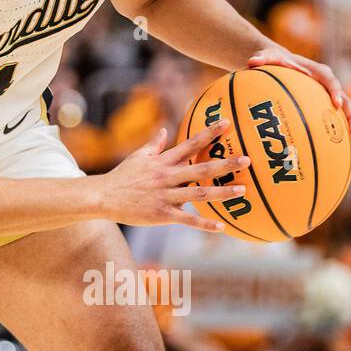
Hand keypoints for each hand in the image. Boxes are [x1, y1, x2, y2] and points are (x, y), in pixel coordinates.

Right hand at [95, 120, 249, 232]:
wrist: (103, 196)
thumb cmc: (122, 176)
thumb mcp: (138, 157)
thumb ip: (154, 145)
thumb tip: (165, 130)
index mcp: (163, 161)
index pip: (190, 144)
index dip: (209, 134)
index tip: (227, 124)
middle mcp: (167, 176)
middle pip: (200, 168)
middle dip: (225, 164)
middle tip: (247, 159)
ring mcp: (165, 196)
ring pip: (198, 194)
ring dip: (221, 192)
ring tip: (242, 190)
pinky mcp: (161, 214)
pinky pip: (186, 220)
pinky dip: (204, 224)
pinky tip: (221, 227)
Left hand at [247, 47, 350, 157]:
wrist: (281, 63)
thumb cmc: (275, 60)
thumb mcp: (268, 57)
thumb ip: (262, 58)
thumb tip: (251, 61)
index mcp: (318, 71)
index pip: (329, 80)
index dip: (335, 91)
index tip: (336, 103)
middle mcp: (328, 85)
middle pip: (345, 101)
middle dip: (350, 117)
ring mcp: (328, 97)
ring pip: (345, 116)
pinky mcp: (325, 107)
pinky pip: (335, 123)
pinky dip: (340, 138)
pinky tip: (344, 156)